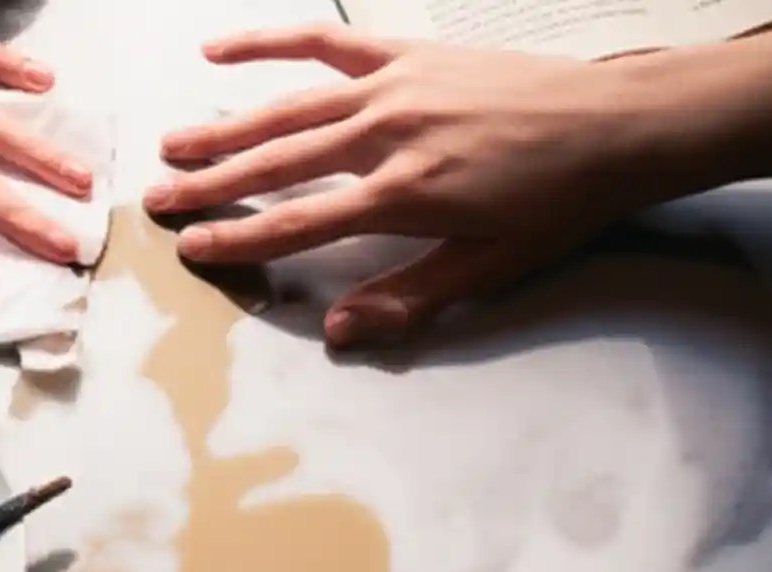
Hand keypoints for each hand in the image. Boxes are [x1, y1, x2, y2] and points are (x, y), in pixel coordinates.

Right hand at [146, 25, 643, 347]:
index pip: (297, 223)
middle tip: (155, 199)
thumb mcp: (489, 268)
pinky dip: (269, 43)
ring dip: (224, 129)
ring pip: (287, 109)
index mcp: (403, 194)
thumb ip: (408, 298)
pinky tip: (219, 51)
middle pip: (276, 163)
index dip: (238, 240)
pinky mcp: (405, 54)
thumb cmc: (555, 205)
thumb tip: (338, 330)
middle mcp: (385, 135)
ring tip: (172, 146)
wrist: (615, 126)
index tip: (190, 249)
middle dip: (210, 185)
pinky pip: (325, 41)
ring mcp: (391, 87)